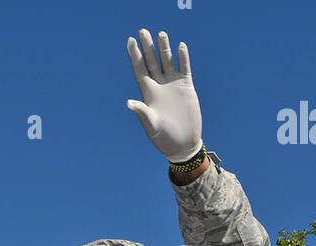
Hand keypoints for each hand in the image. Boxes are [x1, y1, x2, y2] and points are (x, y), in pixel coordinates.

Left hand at [126, 30, 202, 161]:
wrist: (183, 144)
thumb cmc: (164, 138)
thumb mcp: (151, 125)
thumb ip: (142, 112)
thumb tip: (129, 102)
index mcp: (149, 93)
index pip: (140, 70)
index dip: (135, 56)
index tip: (130, 41)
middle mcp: (160, 86)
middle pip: (152, 61)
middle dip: (147, 47)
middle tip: (142, 31)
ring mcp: (173, 85)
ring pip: (167, 61)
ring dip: (164, 48)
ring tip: (161, 34)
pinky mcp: (186, 87)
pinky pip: (184, 68)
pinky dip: (182, 57)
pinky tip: (180, 46)